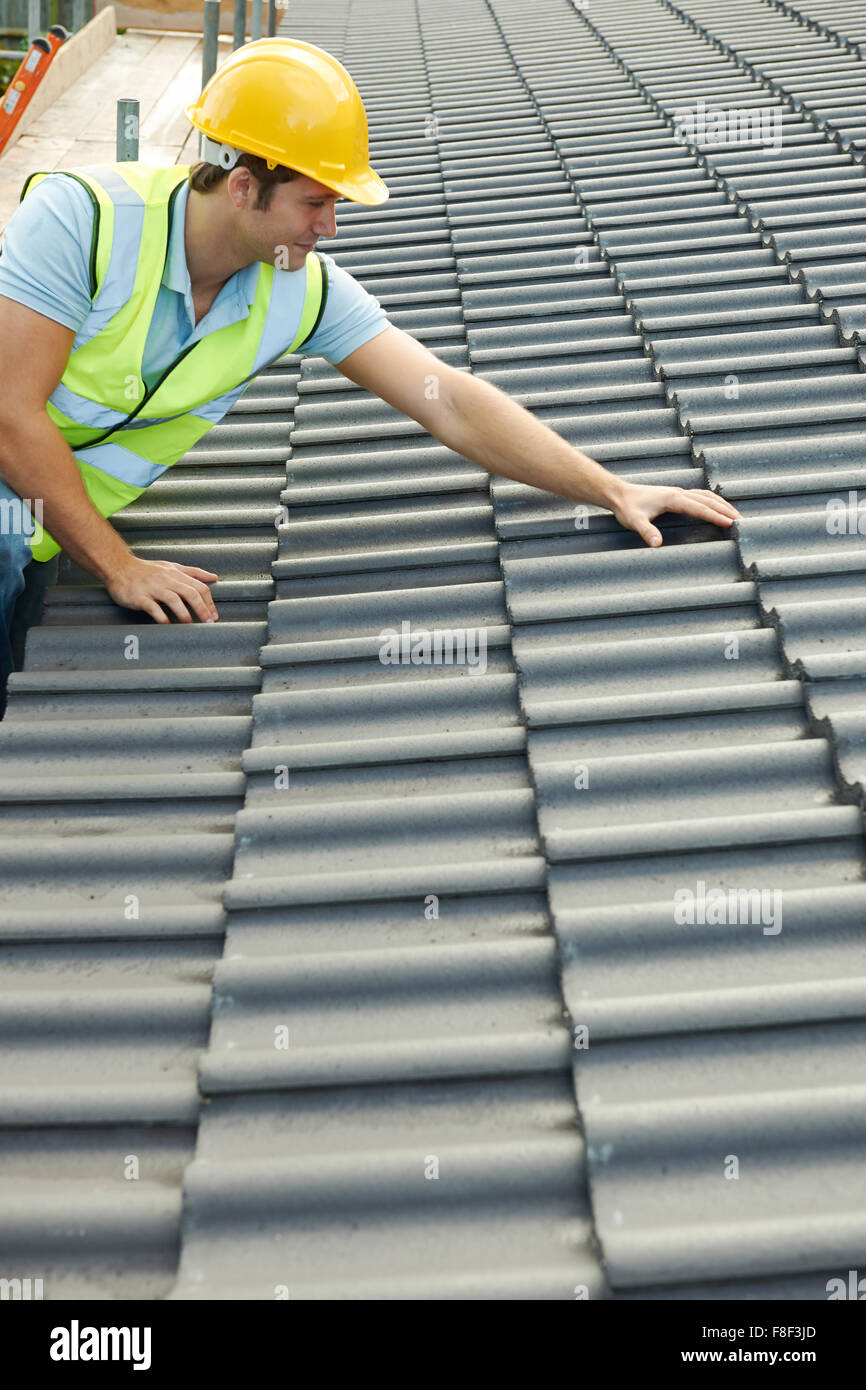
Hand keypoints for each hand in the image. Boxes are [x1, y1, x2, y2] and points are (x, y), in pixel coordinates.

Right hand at [106, 556, 218, 622]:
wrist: (119, 567)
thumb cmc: (146, 570)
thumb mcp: (172, 567)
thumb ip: (193, 572)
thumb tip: (214, 577)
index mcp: (176, 574)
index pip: (199, 587)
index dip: (209, 602)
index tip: (213, 615)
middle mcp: (166, 580)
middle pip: (190, 593)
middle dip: (202, 609)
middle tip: (208, 622)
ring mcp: (152, 588)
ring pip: (173, 599)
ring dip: (184, 614)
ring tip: (190, 624)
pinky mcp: (139, 597)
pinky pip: (152, 608)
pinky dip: (161, 617)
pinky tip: (167, 625)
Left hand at [611, 481, 741, 546]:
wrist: (619, 494)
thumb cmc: (627, 508)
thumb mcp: (635, 521)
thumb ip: (646, 532)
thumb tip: (656, 544)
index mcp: (674, 498)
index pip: (700, 508)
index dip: (715, 516)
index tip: (730, 523)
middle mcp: (679, 493)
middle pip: (708, 500)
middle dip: (725, 510)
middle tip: (741, 520)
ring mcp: (678, 492)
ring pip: (706, 496)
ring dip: (721, 504)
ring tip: (735, 514)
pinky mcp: (675, 495)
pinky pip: (699, 496)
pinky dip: (711, 501)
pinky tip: (715, 506)